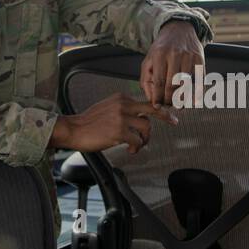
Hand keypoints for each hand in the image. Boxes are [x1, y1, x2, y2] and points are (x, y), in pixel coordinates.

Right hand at [51, 92, 175, 153]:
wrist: (73, 129)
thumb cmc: (88, 122)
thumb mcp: (107, 107)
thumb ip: (123, 109)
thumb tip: (140, 119)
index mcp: (121, 98)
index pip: (145, 101)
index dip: (158, 109)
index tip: (167, 113)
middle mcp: (123, 105)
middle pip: (152, 109)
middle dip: (166, 116)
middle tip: (174, 122)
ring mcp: (121, 118)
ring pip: (146, 128)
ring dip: (144, 140)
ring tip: (136, 145)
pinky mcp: (119, 131)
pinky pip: (137, 141)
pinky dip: (136, 148)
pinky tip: (129, 150)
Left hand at [142, 19, 205, 109]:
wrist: (179, 29)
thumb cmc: (161, 49)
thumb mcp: (149, 59)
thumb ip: (146, 79)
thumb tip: (151, 98)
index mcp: (159, 54)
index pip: (158, 81)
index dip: (158, 96)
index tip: (157, 106)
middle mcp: (175, 54)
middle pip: (173, 84)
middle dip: (170, 99)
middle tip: (168, 106)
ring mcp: (189, 56)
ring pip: (186, 84)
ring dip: (183, 98)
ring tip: (179, 105)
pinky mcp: (200, 59)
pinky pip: (199, 80)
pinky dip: (197, 93)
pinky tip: (193, 101)